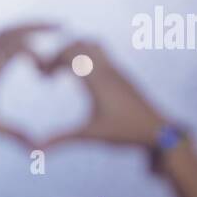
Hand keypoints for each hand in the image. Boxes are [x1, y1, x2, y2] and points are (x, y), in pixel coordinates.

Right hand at [37, 40, 167, 148]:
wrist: (159, 131)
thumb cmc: (125, 133)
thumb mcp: (90, 135)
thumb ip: (61, 140)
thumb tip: (37, 151)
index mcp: (97, 79)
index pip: (69, 54)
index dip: (49, 60)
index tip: (41, 77)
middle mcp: (108, 69)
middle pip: (78, 44)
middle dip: (58, 54)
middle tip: (49, 74)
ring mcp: (117, 70)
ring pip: (92, 44)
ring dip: (74, 51)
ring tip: (63, 71)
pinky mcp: (123, 75)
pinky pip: (102, 54)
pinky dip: (87, 58)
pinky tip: (82, 79)